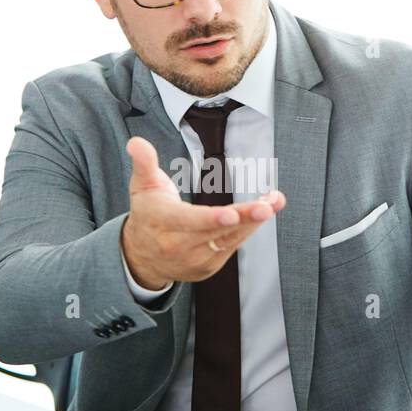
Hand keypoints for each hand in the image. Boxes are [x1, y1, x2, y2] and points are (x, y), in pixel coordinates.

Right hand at [120, 136, 285, 287]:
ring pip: (230, 240)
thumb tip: (136, 143)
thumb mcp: (142, 186)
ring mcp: (195, 259)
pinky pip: (232, 246)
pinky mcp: (209, 267)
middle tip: (267, 206)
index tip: (231, 215)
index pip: (189, 221)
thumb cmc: (148, 215)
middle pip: (216, 231)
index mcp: (163, 222)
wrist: (142, 257)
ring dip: (254, 221)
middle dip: (245, 217)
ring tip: (274, 201)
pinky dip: (249, 229)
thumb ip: (143, 163)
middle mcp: (179, 245)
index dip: (211, 219)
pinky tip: (263, 212)